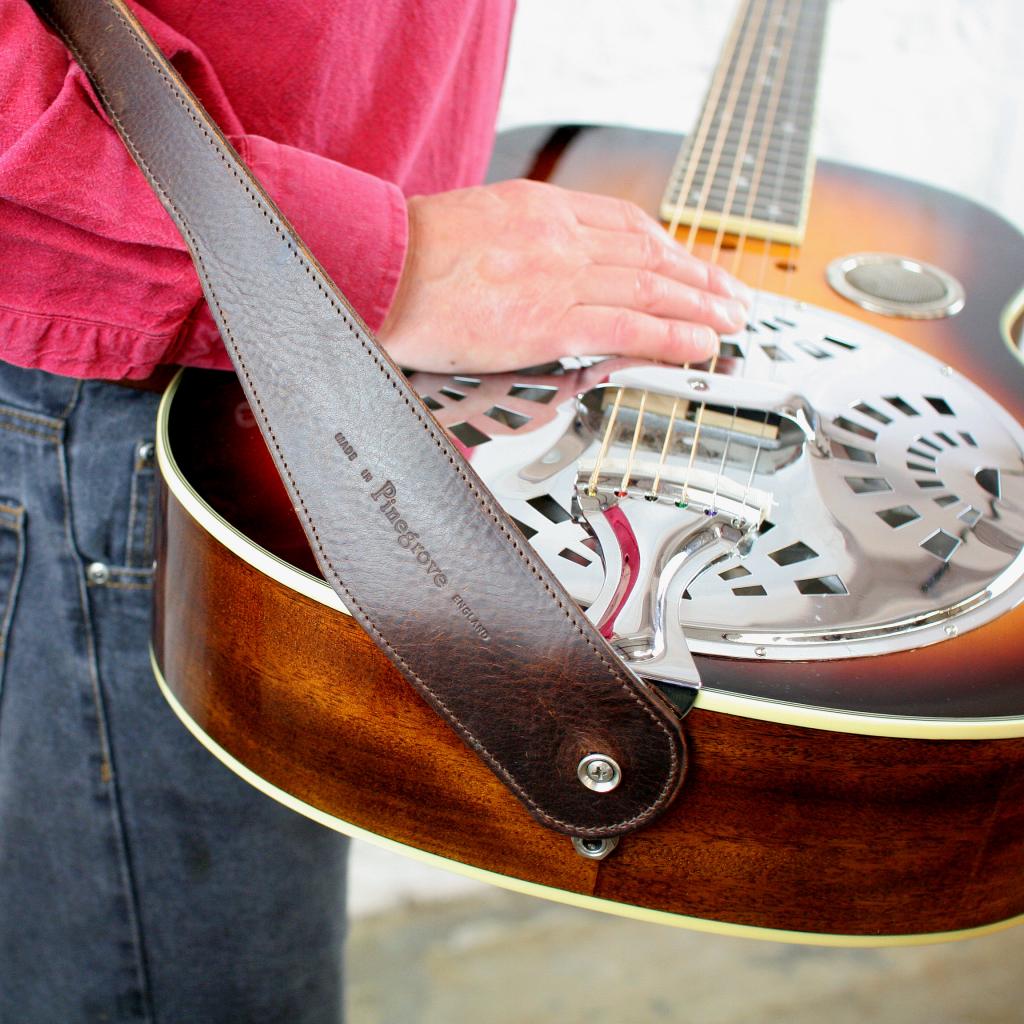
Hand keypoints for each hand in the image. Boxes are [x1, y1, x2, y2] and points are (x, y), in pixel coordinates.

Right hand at [378, 178, 751, 373]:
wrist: (380, 269)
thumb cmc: (411, 255)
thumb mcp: (476, 223)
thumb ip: (520, 239)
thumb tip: (539, 264)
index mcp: (541, 208)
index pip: (626, 225)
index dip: (669, 250)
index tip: (690, 265)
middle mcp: (560, 237)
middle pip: (650, 256)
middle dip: (699, 279)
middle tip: (732, 296)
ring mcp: (559, 278)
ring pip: (651, 289)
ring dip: (699, 307)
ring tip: (731, 322)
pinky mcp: (549, 322)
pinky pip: (628, 328)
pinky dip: (671, 336)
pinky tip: (697, 345)